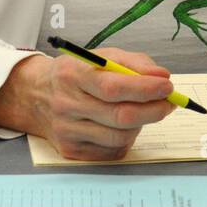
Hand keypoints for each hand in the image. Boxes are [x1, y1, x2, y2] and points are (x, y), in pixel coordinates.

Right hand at [0, 47, 175, 160]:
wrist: (37, 95)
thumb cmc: (77, 73)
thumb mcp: (102, 57)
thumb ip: (135, 63)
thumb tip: (162, 77)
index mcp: (73, 75)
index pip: (113, 87)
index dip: (145, 88)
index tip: (167, 86)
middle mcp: (66, 105)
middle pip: (119, 116)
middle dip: (153, 110)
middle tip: (169, 102)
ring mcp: (67, 131)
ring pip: (119, 136)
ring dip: (142, 124)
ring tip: (146, 110)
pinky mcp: (70, 150)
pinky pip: (111, 150)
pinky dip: (128, 138)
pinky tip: (127, 124)